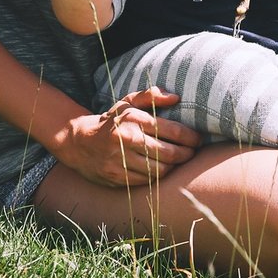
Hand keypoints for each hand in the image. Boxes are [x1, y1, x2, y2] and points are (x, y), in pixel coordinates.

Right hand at [55, 86, 202, 186]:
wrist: (78, 142)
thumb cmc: (111, 121)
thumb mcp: (127, 102)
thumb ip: (150, 96)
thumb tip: (176, 97)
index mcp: (134, 119)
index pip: (173, 131)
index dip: (191, 138)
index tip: (198, 139)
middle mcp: (127, 139)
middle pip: (169, 153)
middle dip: (186, 154)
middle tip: (193, 153)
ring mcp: (121, 160)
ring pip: (159, 170)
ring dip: (173, 167)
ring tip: (178, 161)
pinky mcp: (116, 177)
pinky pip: (146, 181)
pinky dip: (157, 177)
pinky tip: (160, 170)